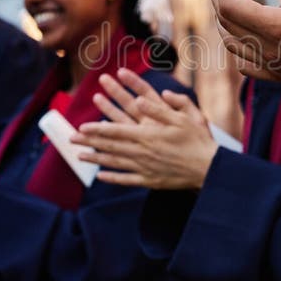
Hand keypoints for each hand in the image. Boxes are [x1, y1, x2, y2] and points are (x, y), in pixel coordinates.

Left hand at [71, 68, 217, 189]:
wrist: (209, 169)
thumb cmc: (198, 141)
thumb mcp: (183, 118)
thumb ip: (160, 109)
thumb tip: (141, 100)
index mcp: (148, 135)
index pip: (116, 131)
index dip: (97, 129)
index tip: (82, 127)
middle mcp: (142, 152)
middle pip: (110, 147)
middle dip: (89, 143)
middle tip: (71, 140)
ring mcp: (145, 168)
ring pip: (114, 163)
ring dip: (95, 159)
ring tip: (79, 157)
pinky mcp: (150, 180)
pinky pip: (127, 180)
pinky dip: (112, 178)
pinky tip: (101, 177)